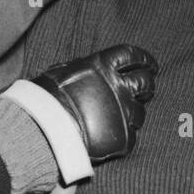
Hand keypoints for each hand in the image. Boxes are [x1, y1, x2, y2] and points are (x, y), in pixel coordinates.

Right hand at [33, 44, 157, 161]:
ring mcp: (123, 112)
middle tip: (145, 89)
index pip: (132, 56)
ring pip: (140, 111)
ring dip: (134, 112)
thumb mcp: (59, 73)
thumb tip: (83, 67)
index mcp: (103, 67)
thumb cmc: (44, 100)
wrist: (42, 132)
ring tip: (123, 116)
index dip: (145, 60)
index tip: (151, 65)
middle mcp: (118, 87)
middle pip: (145, 83)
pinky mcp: (123, 137)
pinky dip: (123, 134)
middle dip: (147, 85)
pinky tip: (113, 135)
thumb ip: (79, 70)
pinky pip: (131, 135)